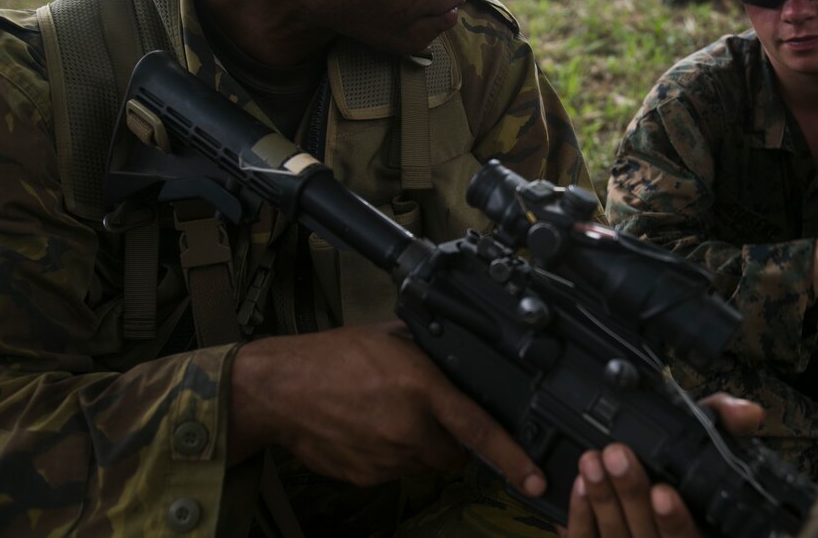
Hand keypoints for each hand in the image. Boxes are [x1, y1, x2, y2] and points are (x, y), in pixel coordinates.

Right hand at [227, 322, 545, 496]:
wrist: (281, 389)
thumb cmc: (332, 357)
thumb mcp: (394, 338)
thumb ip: (432, 353)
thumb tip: (460, 358)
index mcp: (421, 390)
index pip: (480, 430)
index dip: (514, 458)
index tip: (536, 480)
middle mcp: (408, 430)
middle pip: (455, 454)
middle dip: (450, 438)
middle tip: (425, 411)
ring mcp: (387, 459)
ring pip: (425, 464)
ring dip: (419, 446)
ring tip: (387, 414)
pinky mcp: (367, 478)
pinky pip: (396, 472)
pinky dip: (391, 455)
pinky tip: (369, 428)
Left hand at [559, 394, 763, 537]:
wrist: (642, 496)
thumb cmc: (680, 471)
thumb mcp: (703, 443)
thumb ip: (724, 424)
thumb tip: (749, 412)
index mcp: (701, 533)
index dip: (675, 520)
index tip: (663, 492)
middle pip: (648, 537)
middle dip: (630, 495)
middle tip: (617, 456)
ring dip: (603, 499)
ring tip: (592, 460)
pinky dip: (580, 514)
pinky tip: (579, 485)